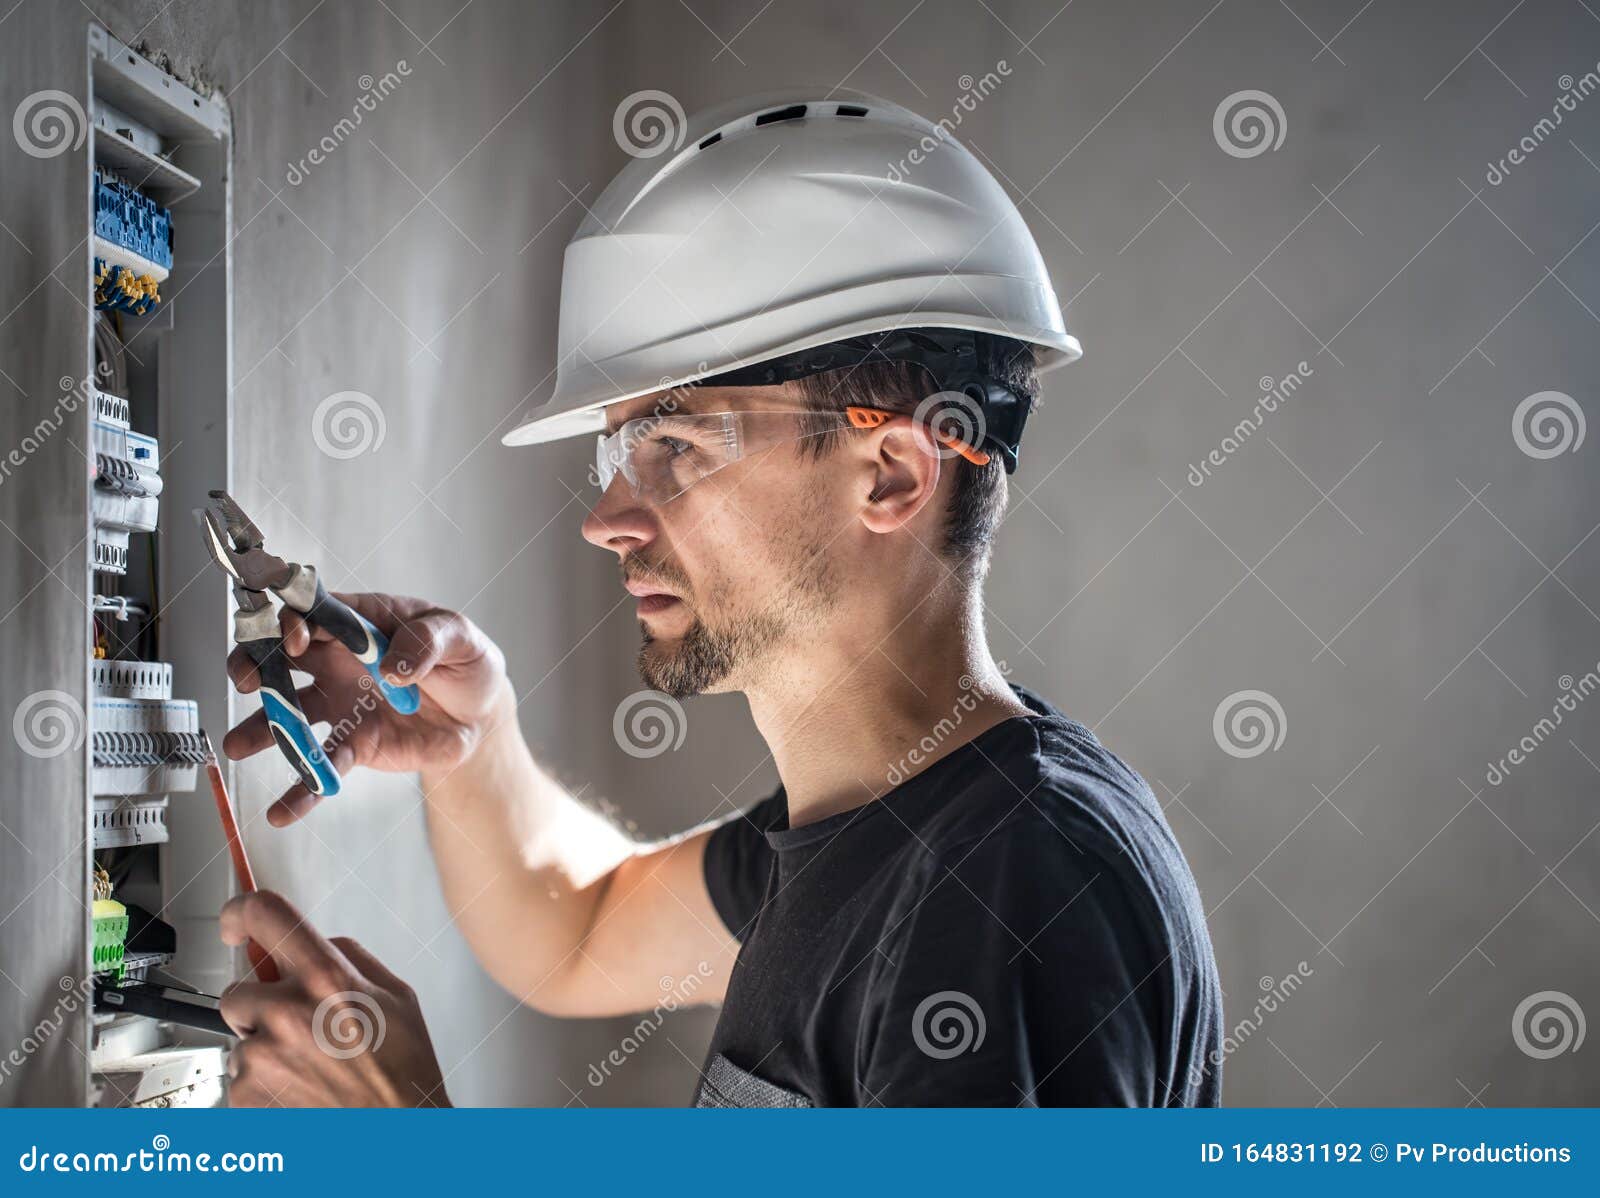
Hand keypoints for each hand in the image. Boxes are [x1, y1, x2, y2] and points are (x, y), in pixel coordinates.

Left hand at [219, 890, 449, 1107]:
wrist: (396, 1135)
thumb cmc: (402, 1073)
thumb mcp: (396, 995)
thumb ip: (350, 959)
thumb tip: (316, 942)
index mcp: (327, 977)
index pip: (265, 914)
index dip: (241, 911)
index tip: (236, 922)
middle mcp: (288, 1012)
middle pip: (238, 990)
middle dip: (260, 1006)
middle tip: (298, 1028)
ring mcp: (262, 1056)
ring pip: (241, 1038)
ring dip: (264, 1048)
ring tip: (310, 1067)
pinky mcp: (246, 1095)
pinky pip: (240, 1076)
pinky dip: (262, 1083)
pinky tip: (300, 1090)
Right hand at [223, 592, 509, 824]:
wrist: (480, 715)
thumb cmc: (466, 660)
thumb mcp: (460, 637)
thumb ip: (428, 642)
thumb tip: (392, 667)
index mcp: (360, 622)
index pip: (314, 612)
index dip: (296, 620)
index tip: (296, 639)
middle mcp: (337, 661)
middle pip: (280, 656)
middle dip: (253, 662)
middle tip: (246, 678)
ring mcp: (339, 704)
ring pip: (287, 714)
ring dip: (259, 727)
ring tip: (238, 744)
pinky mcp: (353, 745)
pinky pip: (321, 768)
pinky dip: (301, 791)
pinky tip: (282, 812)